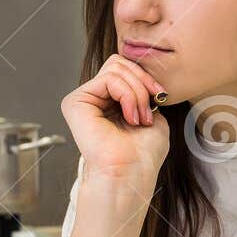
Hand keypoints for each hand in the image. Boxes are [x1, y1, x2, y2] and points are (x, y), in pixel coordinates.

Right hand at [60, 54, 170, 186]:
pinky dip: (127, 95)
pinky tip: (129, 117)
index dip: (145, 78)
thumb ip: (144, 91)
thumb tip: (142, 73)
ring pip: (116, 69)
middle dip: (142, 83)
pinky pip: (108, 79)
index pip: (126, 69)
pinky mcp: (76, 102)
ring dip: (136, 93)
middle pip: (119, 64)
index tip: (161, 95)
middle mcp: (95, 100)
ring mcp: (84, 100)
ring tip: (139, 118)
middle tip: (149, 109)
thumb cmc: (142, 154)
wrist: (131, 173)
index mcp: (110, 102)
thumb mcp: (152, 113)